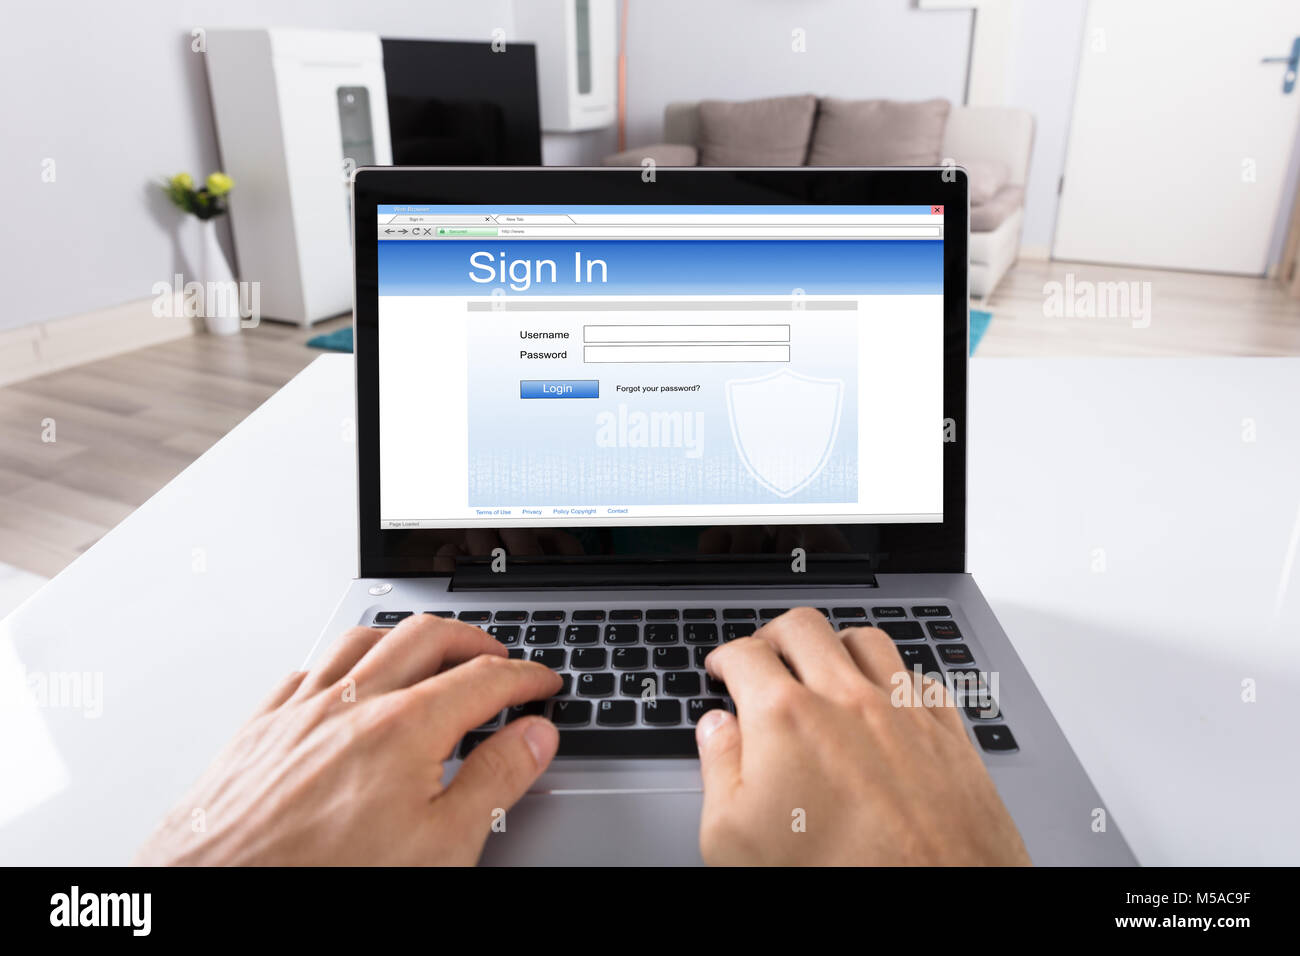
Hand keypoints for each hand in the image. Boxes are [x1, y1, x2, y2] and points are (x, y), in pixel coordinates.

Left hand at [133, 616, 560, 864]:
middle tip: (498, 658)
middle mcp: (353, 702)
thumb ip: (494, 782)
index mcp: (405, 727)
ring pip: (365, 639)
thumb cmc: (321, 880)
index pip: (485, 679)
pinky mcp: (262, 727)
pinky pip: (309, 668)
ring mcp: (302, 709)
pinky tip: (348, 680)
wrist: (216, 892)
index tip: (542, 684)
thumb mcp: (439, 848)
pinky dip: (345, 662)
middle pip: (427, 638)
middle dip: (473, 640)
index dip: (526, 677)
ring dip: (408, 638)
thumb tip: (533, 737)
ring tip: (431, 652)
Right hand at [695, 608, 1030, 865]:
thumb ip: (718, 769)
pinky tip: (887, 699)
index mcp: (786, 718)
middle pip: (803, 627)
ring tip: (824, 667)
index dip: (724, 657)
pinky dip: (896, 677)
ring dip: (836, 645)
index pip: (745, 654)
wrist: (934, 909)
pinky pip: (920, 677)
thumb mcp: (733, 839)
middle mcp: (847, 700)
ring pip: (865, 639)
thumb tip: (717, 730)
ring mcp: (903, 712)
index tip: (724, 669)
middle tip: (765, 657)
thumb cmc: (835, 879)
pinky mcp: (948, 735)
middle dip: (774, 635)